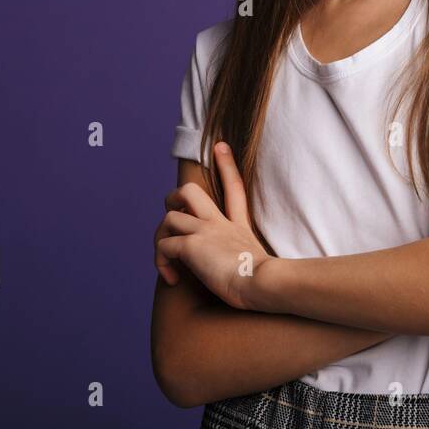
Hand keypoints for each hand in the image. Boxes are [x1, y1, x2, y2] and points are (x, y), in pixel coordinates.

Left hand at [155, 141, 271, 309]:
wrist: (264, 282)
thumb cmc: (267, 281)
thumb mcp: (264, 263)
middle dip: (173, 199)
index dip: (227, 165)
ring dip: (161, 238)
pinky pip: (164, 246)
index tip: (220, 146)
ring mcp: (205, 231)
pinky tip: (172, 278)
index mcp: (238, 226)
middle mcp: (219, 224)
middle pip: (190, 192)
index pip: (234, 188)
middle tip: (172, 217)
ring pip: (169, 217)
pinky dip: (161, 263)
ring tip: (168, 261)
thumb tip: (264, 278)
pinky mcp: (192, 245)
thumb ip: (254, 261)